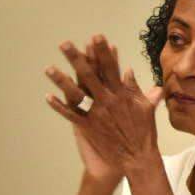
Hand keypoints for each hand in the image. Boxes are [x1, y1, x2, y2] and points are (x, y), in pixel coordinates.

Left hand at [45, 36, 163, 177]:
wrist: (137, 158)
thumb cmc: (144, 133)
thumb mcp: (146, 108)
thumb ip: (137, 89)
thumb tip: (128, 72)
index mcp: (123, 94)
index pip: (111, 67)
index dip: (102, 51)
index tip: (96, 37)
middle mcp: (108, 101)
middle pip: (90, 75)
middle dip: (77, 58)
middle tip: (65, 44)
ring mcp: (97, 114)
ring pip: (76, 93)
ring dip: (61, 81)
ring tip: (49, 68)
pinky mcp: (88, 127)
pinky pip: (71, 115)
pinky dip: (59, 106)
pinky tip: (48, 97)